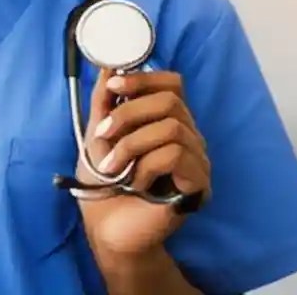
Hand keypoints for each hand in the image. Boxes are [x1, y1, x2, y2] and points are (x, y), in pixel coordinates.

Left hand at [75, 68, 210, 256]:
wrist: (107, 229)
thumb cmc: (105, 184)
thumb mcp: (98, 135)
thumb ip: (104, 102)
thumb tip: (109, 67)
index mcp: (167, 121)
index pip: (172, 84)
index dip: (144, 78)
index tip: (112, 86)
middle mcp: (188, 137)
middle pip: (170, 101)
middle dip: (128, 113)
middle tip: (102, 134)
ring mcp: (197, 161)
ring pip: (172, 128)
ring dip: (131, 144)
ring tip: (113, 167)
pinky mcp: (198, 186)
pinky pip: (175, 156)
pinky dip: (146, 166)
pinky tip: (135, 184)